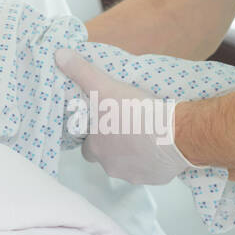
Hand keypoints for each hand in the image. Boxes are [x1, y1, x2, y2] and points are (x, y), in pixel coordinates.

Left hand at [53, 48, 200, 184]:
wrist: (175, 133)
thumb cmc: (137, 113)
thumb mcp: (105, 87)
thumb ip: (81, 72)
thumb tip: (59, 55)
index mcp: (96, 149)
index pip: (87, 147)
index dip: (94, 135)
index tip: (104, 123)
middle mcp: (112, 167)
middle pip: (107, 157)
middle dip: (113, 145)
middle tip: (125, 125)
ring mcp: (136, 175)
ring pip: (128, 165)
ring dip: (132, 152)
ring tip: (143, 131)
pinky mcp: (157, 178)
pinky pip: (150, 170)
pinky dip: (152, 159)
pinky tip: (158, 143)